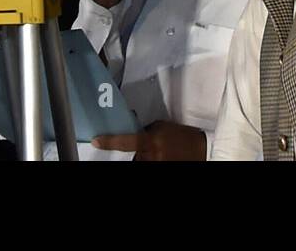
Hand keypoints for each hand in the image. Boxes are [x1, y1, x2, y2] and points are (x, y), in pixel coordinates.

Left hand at [91, 120, 207, 160]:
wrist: (200, 149)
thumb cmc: (181, 135)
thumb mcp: (162, 127)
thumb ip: (146, 130)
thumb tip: (132, 130)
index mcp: (151, 140)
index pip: (126, 141)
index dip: (109, 142)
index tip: (95, 141)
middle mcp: (151, 155)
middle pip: (132, 156)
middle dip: (135, 152)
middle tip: (147, 146)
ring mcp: (156, 164)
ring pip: (138, 161)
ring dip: (142, 156)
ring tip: (158, 151)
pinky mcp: (160, 168)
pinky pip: (145, 163)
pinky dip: (148, 158)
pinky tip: (159, 154)